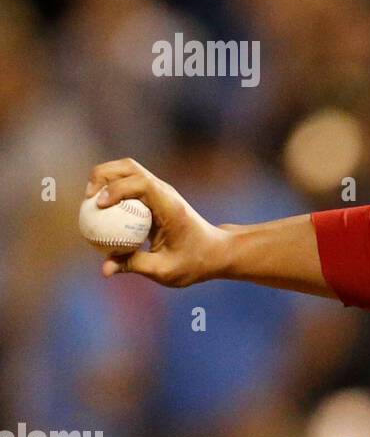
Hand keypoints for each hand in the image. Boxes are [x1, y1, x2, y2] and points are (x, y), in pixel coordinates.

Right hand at [84, 158, 231, 285]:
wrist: (214, 251)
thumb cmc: (194, 262)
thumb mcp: (165, 269)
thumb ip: (134, 265)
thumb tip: (105, 270)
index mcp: (170, 206)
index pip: (142, 184)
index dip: (117, 189)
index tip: (98, 205)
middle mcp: (165, 192)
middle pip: (129, 167)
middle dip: (103, 175)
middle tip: (88, 199)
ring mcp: (160, 190)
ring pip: (127, 170)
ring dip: (105, 178)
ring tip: (89, 200)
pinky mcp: (155, 195)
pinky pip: (129, 184)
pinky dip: (111, 188)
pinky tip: (98, 209)